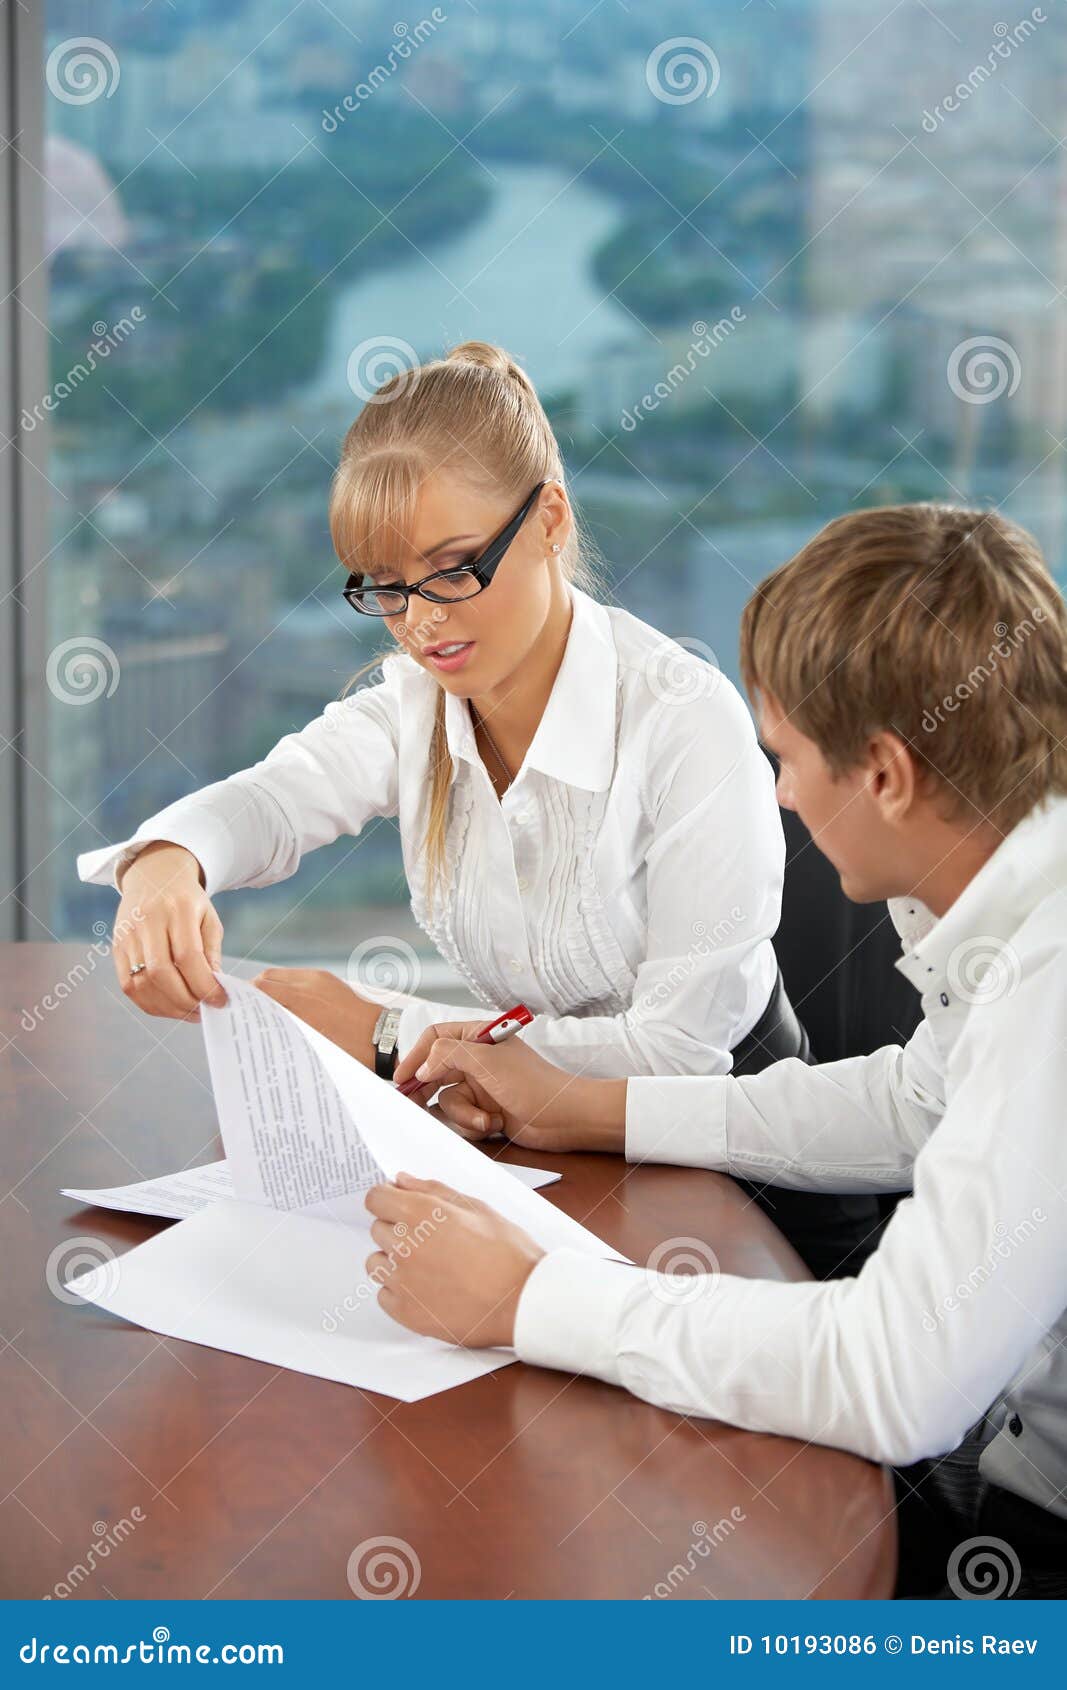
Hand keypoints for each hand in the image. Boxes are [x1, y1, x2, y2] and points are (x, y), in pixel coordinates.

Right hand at [114, 841, 226, 1020]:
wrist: (152, 876)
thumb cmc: (187, 900)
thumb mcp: (208, 918)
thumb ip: (211, 952)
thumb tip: (213, 988)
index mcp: (177, 909)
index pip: (188, 956)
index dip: (204, 984)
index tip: (220, 999)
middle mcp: (147, 921)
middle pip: (161, 973)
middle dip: (186, 1000)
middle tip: (204, 1010)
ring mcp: (127, 936)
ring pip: (142, 984)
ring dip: (168, 1007)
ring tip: (189, 1012)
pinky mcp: (117, 948)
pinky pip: (128, 986)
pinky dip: (149, 1003)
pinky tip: (168, 1006)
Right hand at [252, 967, 384, 1067]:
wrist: (385, 1040)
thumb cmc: (350, 1051)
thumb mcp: (312, 1046)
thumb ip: (284, 1030)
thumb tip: (261, 1027)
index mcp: (303, 1000)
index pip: (261, 988)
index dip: (244, 997)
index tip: (234, 1008)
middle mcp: (310, 983)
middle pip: (268, 977)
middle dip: (254, 992)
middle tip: (246, 1011)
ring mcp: (320, 979)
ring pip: (282, 975)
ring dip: (271, 989)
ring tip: (266, 1010)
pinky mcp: (329, 980)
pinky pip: (299, 977)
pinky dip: (287, 987)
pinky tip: (288, 1007)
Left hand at [365, 1172, 543, 1347]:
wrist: (524, 1300)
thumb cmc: (508, 1253)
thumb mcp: (477, 1208)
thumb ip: (433, 1190)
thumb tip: (401, 1181)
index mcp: (420, 1213)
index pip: (375, 1198)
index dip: (388, 1199)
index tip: (400, 1206)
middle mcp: (405, 1245)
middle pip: (378, 1229)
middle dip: (398, 1229)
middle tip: (431, 1239)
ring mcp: (402, 1282)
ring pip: (376, 1263)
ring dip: (394, 1261)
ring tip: (428, 1266)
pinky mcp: (406, 1312)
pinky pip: (384, 1295)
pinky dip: (400, 1292)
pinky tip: (427, 1289)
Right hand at [393, 1021, 626, 1153]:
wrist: (564, 1118)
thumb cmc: (532, 1084)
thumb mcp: (487, 1062)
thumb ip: (448, 1056)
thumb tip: (422, 1067)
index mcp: (477, 1037)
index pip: (435, 1038)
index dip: (416, 1056)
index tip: (402, 1078)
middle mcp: (476, 1060)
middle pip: (435, 1073)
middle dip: (429, 1093)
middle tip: (411, 1106)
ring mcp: (480, 1087)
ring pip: (448, 1101)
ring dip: (465, 1115)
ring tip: (487, 1120)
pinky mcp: (485, 1111)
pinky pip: (462, 1119)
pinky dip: (475, 1125)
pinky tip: (495, 1125)